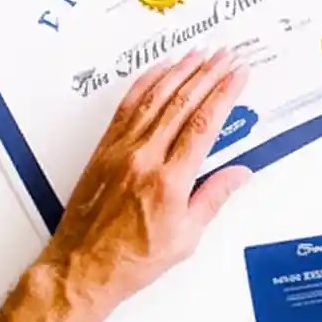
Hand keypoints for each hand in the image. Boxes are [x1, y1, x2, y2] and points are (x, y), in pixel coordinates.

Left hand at [0, 49, 251, 321]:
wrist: (82, 267)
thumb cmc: (130, 259)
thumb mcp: (186, 237)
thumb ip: (213, 197)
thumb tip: (238, 173)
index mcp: (169, 181)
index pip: (203, 124)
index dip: (224, 94)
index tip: (238, 75)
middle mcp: (144, 158)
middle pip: (182, 103)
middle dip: (208, 74)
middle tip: (225, 56)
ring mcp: (121, 151)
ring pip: (155, 98)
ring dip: (180, 71)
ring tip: (198, 54)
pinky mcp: (104, 150)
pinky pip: (127, 107)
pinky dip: (145, 84)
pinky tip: (158, 71)